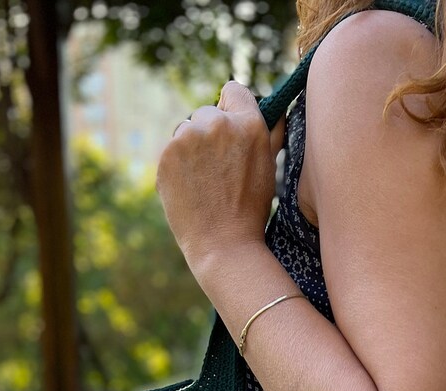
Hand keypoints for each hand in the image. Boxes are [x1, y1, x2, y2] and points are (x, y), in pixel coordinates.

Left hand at [156, 80, 286, 279]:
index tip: (230, 128)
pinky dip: (176, 166)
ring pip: (186, 131)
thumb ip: (272, 133)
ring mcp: (189, 137)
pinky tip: (190, 189)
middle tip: (218, 170)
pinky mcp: (167, 154)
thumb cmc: (250, 210)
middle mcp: (217, 123)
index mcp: (248, 123)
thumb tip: (278, 111)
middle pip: (207, 112)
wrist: (223, 245)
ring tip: (204, 183)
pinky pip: (171, 151)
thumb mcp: (269, 167)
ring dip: (191, 149)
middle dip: (209, 134)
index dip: (232, 108)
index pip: (234, 90)